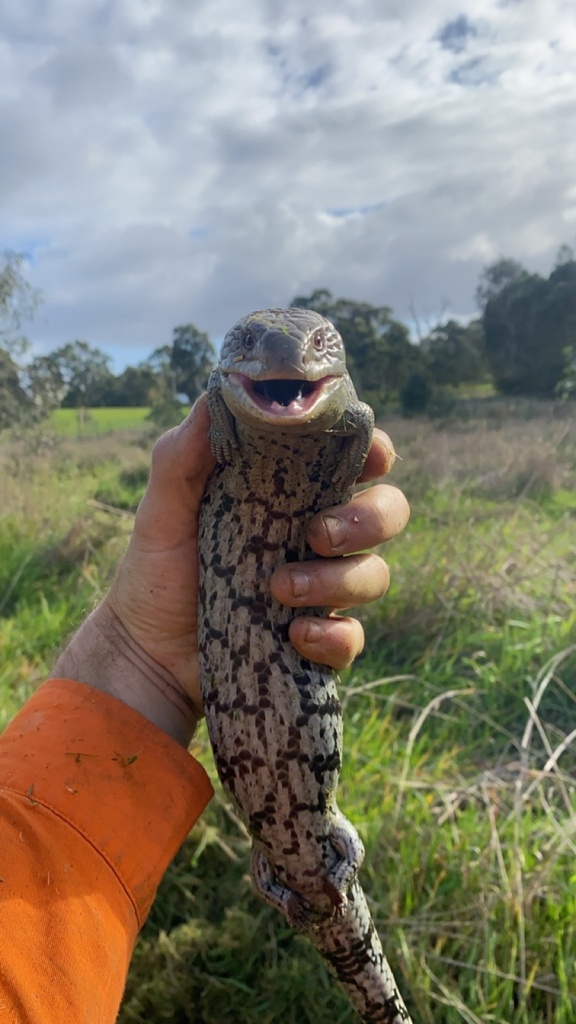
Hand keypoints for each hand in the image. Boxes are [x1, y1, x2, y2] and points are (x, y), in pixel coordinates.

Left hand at [51, 397, 408, 745]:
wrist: (144, 651)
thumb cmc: (156, 569)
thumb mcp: (162, 508)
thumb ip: (183, 454)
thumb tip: (217, 392)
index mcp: (290, 494)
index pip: (354, 462)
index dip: (375, 452)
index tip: (370, 456)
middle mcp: (316, 537)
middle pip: (387, 513)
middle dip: (369, 518)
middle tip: (318, 532)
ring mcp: (321, 590)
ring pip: (375, 575)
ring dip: (339, 580)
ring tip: (281, 588)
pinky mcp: (316, 641)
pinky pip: (352, 638)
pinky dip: (332, 637)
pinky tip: (294, 635)